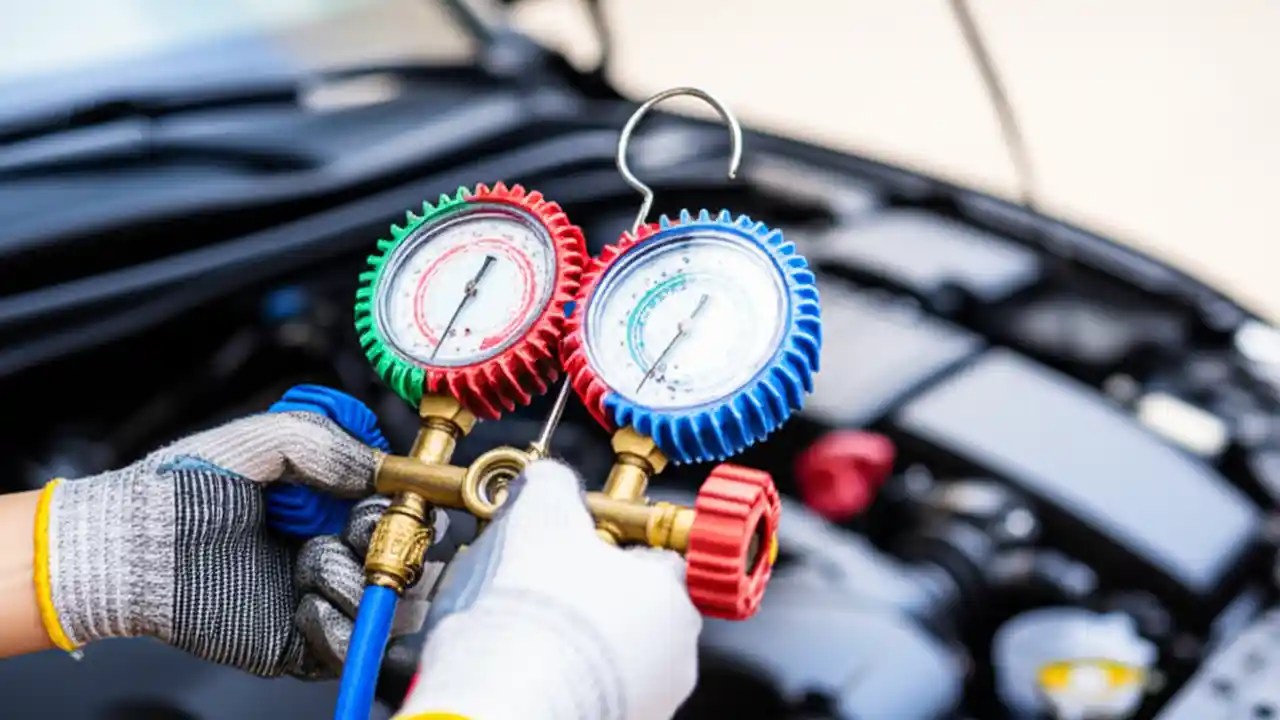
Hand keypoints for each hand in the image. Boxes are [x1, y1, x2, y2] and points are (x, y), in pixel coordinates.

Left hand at [36, 412, 441, 676]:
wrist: (135, 543)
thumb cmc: (185, 485)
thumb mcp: (265, 438)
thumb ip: (330, 445)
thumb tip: (384, 470)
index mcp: (329, 506)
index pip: (398, 512)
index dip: (407, 506)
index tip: (402, 495)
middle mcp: (331, 551)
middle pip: (409, 562)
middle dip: (393, 545)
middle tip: (358, 530)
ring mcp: (318, 600)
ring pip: (390, 608)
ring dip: (361, 582)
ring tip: (313, 561)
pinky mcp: (297, 644)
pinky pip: (348, 647)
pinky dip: (336, 624)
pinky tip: (301, 600)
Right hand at [396, 460, 700, 719]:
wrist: (504, 707)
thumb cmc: (535, 619)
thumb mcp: (540, 517)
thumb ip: (551, 485)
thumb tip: (547, 477)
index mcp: (671, 592)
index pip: (654, 552)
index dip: (607, 542)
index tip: (576, 543)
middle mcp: (675, 652)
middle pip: (635, 607)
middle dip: (591, 595)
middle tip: (543, 587)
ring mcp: (650, 698)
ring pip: (615, 655)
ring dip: (579, 642)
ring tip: (527, 632)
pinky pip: (594, 693)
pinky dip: (566, 680)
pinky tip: (527, 671)